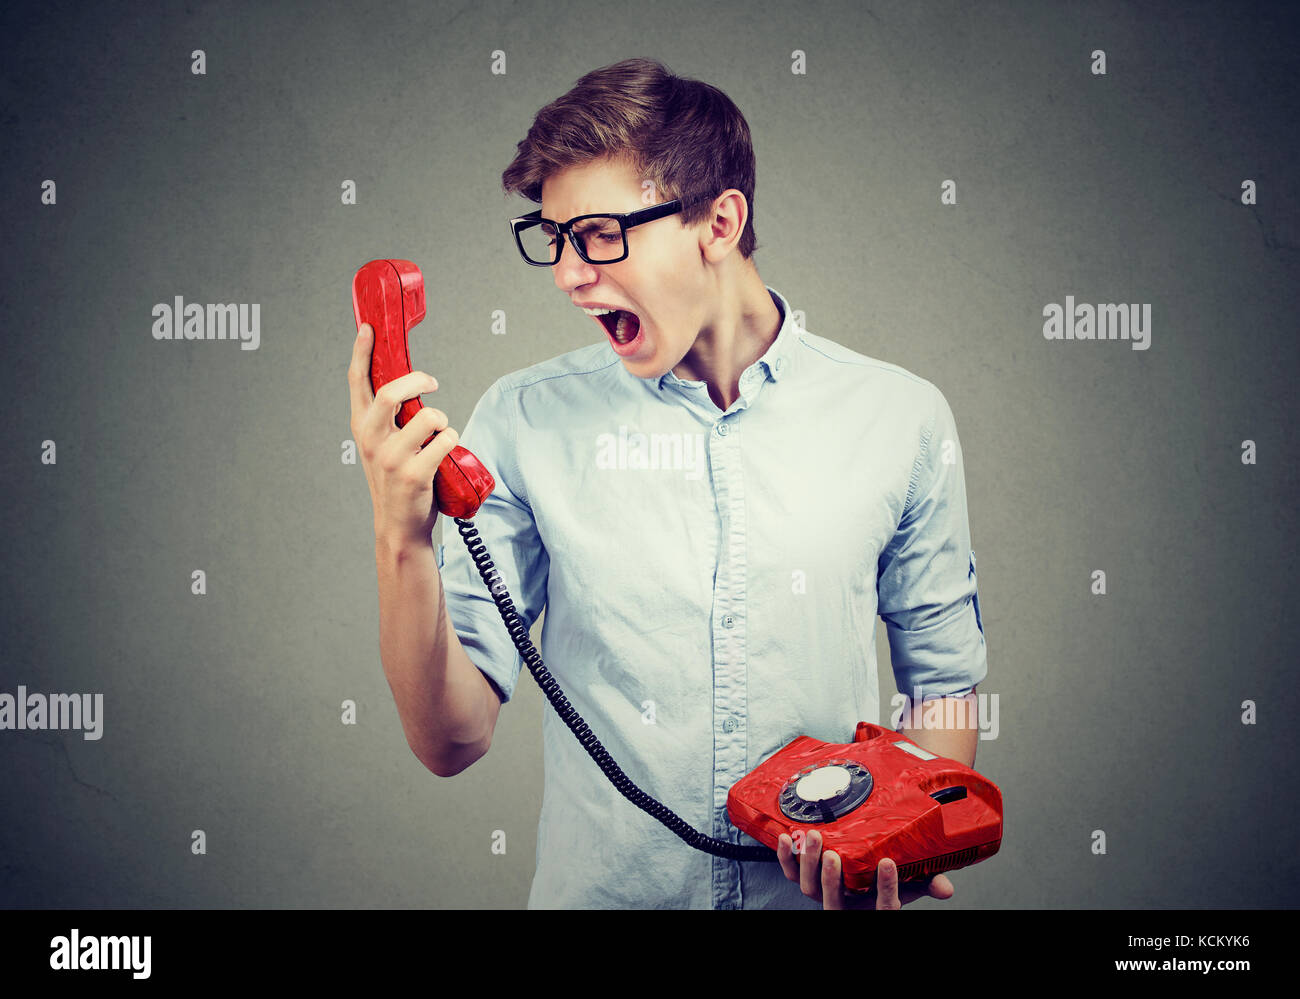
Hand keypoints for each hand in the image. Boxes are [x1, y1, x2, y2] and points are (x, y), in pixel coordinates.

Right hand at [347, 322, 460, 548]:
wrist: (399, 525)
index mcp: (362, 427)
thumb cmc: (397, 480)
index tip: (368, 327)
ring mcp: (392, 458)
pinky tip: (445, 451)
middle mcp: (372, 439)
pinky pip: (445, 440)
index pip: (357, 381)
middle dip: (418, 380)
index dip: (362, 351)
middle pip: (391, 393)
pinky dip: (452, 440)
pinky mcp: (414, 474)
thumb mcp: (383, 444)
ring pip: (427, 417)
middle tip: (431, 383)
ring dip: (442, 420)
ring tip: (439, 433)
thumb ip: (390, 416)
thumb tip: (411, 382)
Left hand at [776, 831, 954, 909]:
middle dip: (831, 878)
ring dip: (808, 863)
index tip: (888, 863)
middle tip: (833, 853)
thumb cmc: (885, 884)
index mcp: (874, 909)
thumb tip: (948, 888)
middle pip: (833, 902)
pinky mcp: (807, 881)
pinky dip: (785, 858)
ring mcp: (824, 895)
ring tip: (814, 836)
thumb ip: (927, 883)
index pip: (883, 908)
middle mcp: (846, 906)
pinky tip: (785, 837)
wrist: (862, 885)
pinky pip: (791, 874)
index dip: (885, 888)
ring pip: (809, 889)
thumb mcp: (910, 885)